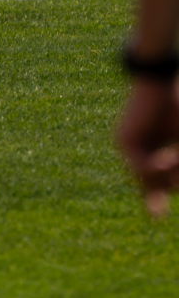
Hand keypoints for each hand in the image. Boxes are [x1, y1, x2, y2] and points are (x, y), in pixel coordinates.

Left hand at [116, 77, 178, 213]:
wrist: (160, 80)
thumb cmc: (175, 107)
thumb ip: (175, 165)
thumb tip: (174, 186)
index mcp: (152, 151)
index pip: (155, 183)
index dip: (156, 200)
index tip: (157, 217)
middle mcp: (136, 153)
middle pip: (152, 186)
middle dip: (160, 190)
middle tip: (169, 160)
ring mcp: (128, 149)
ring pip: (149, 179)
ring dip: (170, 173)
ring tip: (174, 156)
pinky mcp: (124, 142)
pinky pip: (142, 166)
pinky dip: (157, 166)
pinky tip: (167, 158)